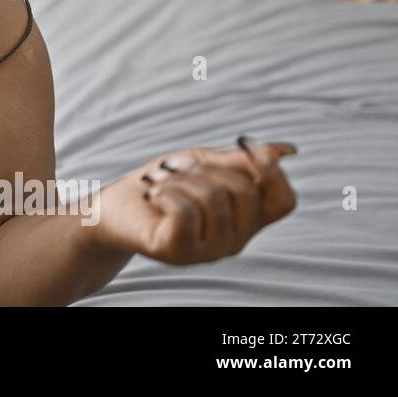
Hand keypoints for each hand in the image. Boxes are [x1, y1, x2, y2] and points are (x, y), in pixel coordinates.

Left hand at [87, 136, 296, 264]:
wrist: (112, 206)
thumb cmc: (161, 184)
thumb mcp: (203, 165)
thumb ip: (240, 161)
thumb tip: (285, 151)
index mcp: (246, 220)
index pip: (284, 201)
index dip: (271, 170)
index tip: (244, 144)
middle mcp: (234, 241)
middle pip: (245, 191)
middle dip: (207, 168)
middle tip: (178, 171)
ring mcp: (208, 251)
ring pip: (213, 197)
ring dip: (180, 179)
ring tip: (161, 187)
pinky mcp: (178, 252)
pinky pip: (185, 211)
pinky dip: (165, 193)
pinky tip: (153, 199)